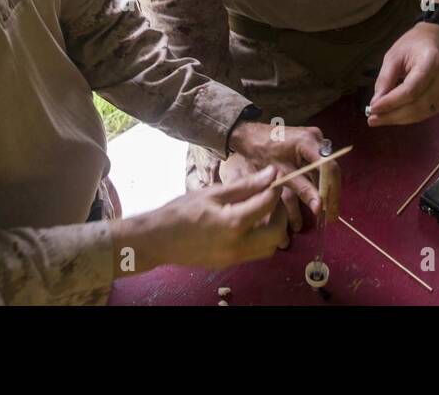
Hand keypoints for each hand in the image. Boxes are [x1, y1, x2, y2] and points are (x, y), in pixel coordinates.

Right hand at [115, 166, 287, 272]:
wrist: (158, 240)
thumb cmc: (181, 211)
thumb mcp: (213, 193)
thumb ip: (245, 186)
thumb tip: (271, 174)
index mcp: (234, 223)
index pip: (268, 204)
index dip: (276, 189)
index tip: (275, 179)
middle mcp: (239, 245)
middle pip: (277, 233)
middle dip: (281, 213)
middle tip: (273, 198)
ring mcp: (235, 258)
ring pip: (270, 247)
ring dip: (274, 229)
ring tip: (263, 211)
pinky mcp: (230, 263)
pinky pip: (256, 253)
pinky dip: (261, 238)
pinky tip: (250, 223)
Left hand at [222, 122, 334, 234]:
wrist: (249, 136)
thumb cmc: (261, 152)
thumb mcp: (281, 174)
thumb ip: (302, 189)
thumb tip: (319, 208)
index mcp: (308, 141)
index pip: (328, 168)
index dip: (332, 191)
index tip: (331, 211)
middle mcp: (316, 138)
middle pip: (330, 170)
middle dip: (331, 194)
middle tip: (331, 216)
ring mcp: (314, 140)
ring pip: (326, 170)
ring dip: (325, 190)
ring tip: (327, 212)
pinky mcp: (310, 146)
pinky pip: (318, 166)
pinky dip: (317, 183)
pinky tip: (318, 199)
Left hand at [366, 23, 438, 126]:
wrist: (438, 40)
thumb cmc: (414, 45)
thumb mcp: (394, 56)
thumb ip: (385, 79)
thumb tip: (376, 103)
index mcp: (432, 62)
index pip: (411, 90)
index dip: (391, 103)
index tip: (372, 109)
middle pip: (417, 106)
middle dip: (392, 115)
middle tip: (372, 119)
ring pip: (421, 114)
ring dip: (399, 119)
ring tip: (380, 119)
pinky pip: (427, 113)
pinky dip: (410, 116)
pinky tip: (396, 114)